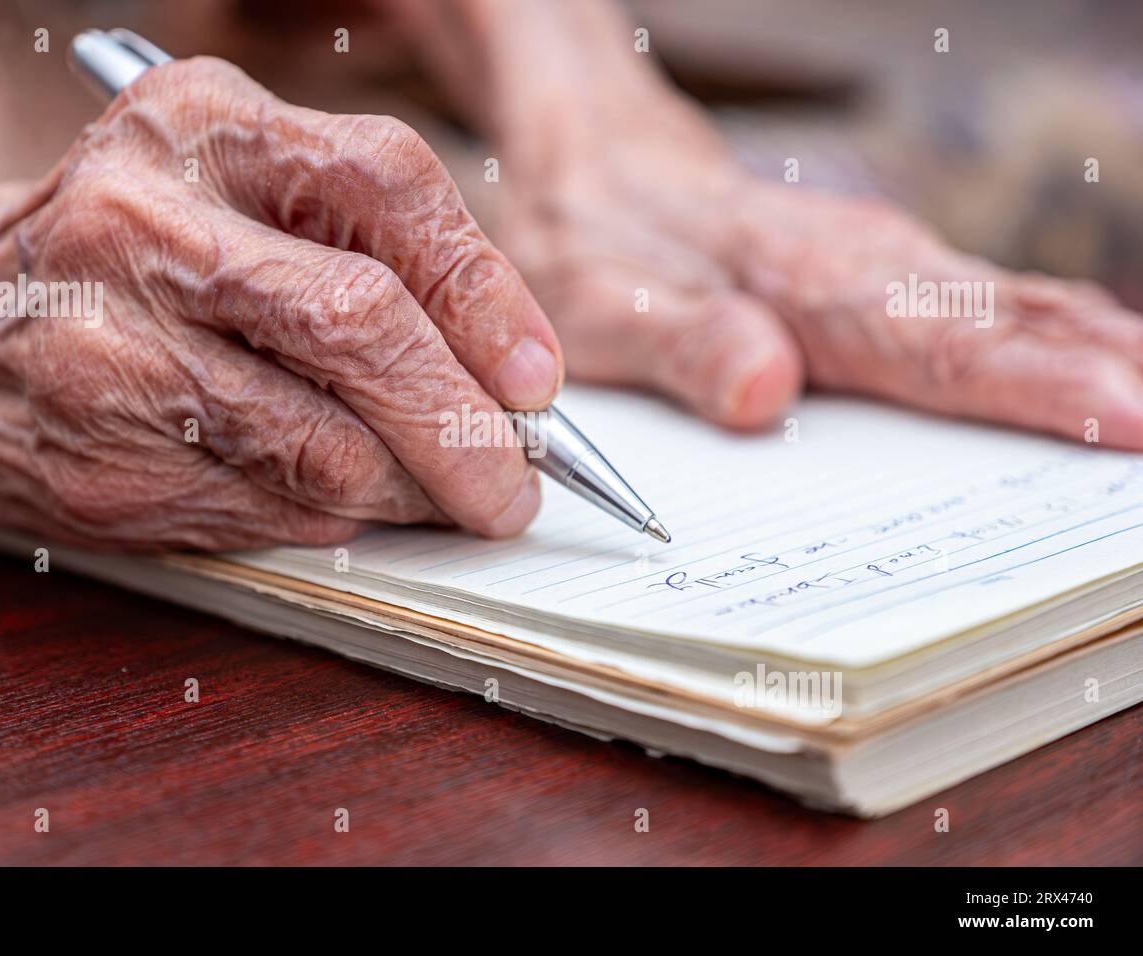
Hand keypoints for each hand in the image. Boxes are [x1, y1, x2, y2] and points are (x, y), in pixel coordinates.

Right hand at [0, 58, 563, 549]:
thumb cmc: (119, 256)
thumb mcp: (228, 192)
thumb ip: (361, 254)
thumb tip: (505, 376)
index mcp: (201, 125)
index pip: (388, 187)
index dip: (486, 294)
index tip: (534, 378)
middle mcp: (144, 220)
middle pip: (360, 324)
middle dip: (465, 426)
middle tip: (513, 484)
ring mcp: (110, 343)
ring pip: (324, 444)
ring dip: (411, 491)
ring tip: (439, 497)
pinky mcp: (99, 453)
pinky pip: (269, 508)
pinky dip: (337, 520)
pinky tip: (341, 505)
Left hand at [492, 90, 1142, 446]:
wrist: (590, 164)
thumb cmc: (595, 243)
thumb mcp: (604, 306)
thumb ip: (683, 345)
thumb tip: (764, 390)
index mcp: (804, 285)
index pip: (936, 348)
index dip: (1033, 389)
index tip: (1122, 419)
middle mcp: (861, 266)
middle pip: (1005, 323)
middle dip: (1103, 374)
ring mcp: (880, 264)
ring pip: (1013, 305)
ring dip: (1098, 352)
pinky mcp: (880, 273)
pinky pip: (988, 303)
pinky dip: (1053, 336)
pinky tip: (1096, 357)